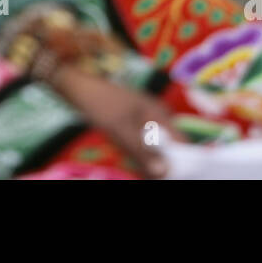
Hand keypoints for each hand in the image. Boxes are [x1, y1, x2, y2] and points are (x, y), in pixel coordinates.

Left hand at [48, 64, 181, 178]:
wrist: (76, 86)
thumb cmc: (100, 104)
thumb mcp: (120, 131)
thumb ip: (142, 152)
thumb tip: (164, 173)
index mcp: (160, 114)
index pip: (182, 142)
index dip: (184, 162)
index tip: (179, 176)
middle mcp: (156, 116)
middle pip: (170, 146)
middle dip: (166, 163)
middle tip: (158, 177)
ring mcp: (144, 119)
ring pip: (155, 146)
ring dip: (152, 161)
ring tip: (147, 174)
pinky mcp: (131, 123)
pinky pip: (143, 143)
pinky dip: (141, 154)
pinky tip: (137, 165)